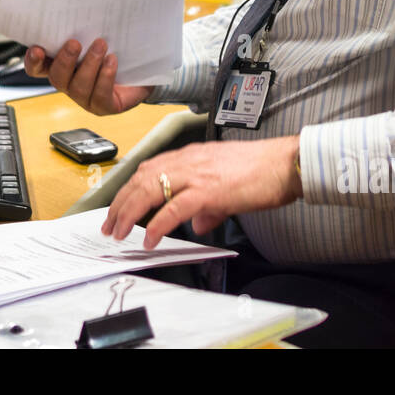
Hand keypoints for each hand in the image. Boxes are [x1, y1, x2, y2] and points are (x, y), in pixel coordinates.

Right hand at [23, 38, 150, 114]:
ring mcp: (86, 98)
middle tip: (74, 43)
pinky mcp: (105, 106)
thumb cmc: (119, 50)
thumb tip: (79, 5)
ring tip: (100, 45)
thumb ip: (84, 28)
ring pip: (78, 87)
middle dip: (64, 60)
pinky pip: (100, 96)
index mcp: (63, 66)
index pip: (38, 68)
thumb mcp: (98, 35)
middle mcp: (71, 84)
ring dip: (89, 65)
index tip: (38, 48)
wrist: (145, 69)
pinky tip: (112, 61)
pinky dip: (105, 77)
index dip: (34, 61)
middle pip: (57, 78)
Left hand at [102, 136, 302, 247]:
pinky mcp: (209, 190)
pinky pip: (174, 208)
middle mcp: (189, 161)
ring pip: (150, 188)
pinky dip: (158, 224)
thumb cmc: (261, 170)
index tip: (117, 206)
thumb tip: (198, 223)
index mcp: (191, 156)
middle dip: (120, 203)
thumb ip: (208, 206)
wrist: (284, 163)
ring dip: (129, 212)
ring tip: (119, 231)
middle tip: (110, 225)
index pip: (148, 168)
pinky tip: (150, 238)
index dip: (128, 188)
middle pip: (141, 178)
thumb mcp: (227, 187)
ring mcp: (197, 174)